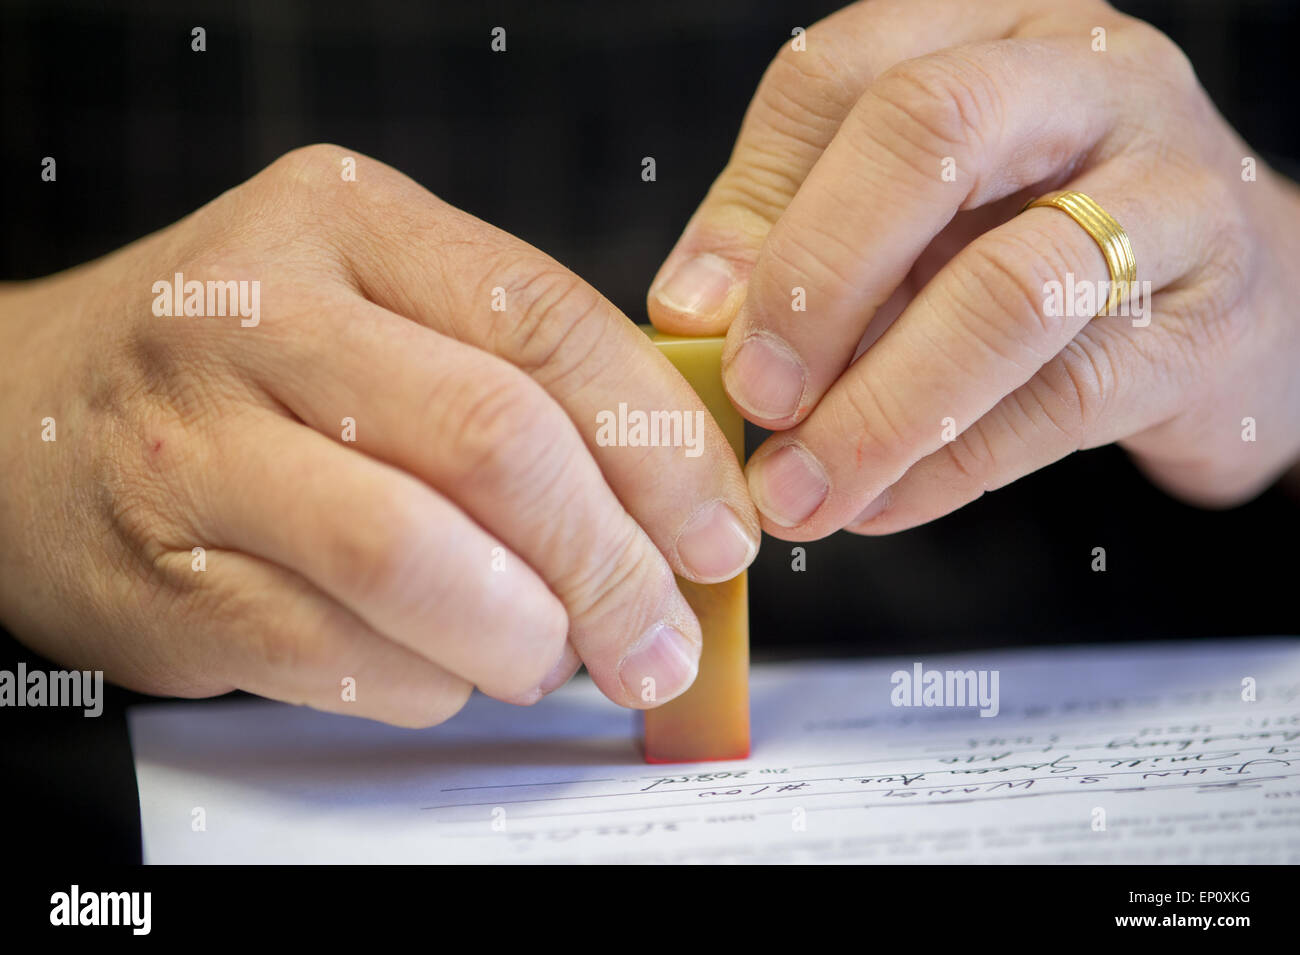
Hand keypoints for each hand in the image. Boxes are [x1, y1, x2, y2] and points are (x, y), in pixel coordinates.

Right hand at [0, 145, 758, 724]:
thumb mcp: (376, 301)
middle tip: (662, 629)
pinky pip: (344, 655)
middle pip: (494, 444)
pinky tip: (458, 668)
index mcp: (346, 220)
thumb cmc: (244, 361)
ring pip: (414, 560)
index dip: (659, 444)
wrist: (27, 415)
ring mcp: (197, 446)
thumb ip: (518, 366)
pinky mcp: (166, 577)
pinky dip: (435, 681)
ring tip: (564, 653)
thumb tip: (675, 486)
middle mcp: (258, 314)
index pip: (546, 322)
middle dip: (612, 562)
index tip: (718, 528)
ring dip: (526, 635)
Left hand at [649, 0, 1299, 539]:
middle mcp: (1088, 79)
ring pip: (1011, 287)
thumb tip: (688, 310)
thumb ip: (800, 236)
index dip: (754, 206)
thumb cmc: (1043, 241)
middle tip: (752, 398)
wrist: (1242, 300)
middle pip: (932, 134)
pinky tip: (879, 504)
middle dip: (816, 281)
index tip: (690, 321)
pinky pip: (1063, 400)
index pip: (840, 77)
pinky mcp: (1210, 322)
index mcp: (988, 29)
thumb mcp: (919, 212)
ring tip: (800, 490)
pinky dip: (950, 468)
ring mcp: (1171, 191)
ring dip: (880, 408)